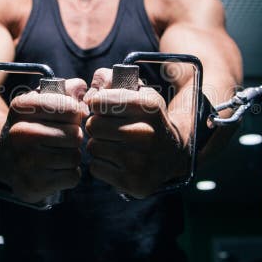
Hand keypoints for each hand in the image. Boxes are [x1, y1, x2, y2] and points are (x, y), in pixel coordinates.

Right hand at [0, 78, 88, 203]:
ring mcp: (25, 162)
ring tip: (58, 153)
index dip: (75, 113)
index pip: (70, 108)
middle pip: (75, 135)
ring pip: (74, 157)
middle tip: (63, 139)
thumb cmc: (30, 125)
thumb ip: (65, 88)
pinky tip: (55, 169)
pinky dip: (70, 174)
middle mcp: (19, 134)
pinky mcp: (33, 186)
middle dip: (74, 137)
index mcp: (21, 108)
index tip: (69, 117)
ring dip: (72, 156)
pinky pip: (72, 177)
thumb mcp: (41, 100)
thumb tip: (82, 88)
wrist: (2, 157)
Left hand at [84, 68, 190, 198]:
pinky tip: (117, 161)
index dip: (98, 104)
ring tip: (115, 144)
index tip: (105, 108)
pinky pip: (95, 168)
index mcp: (148, 106)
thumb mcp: (137, 91)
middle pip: (92, 125)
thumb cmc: (147, 119)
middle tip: (109, 129)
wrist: (174, 154)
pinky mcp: (134, 183)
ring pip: (93, 147)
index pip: (98, 102)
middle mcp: (146, 134)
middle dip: (97, 126)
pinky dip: (101, 164)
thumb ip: (108, 78)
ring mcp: (140, 161)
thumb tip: (88, 96)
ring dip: (99, 145)